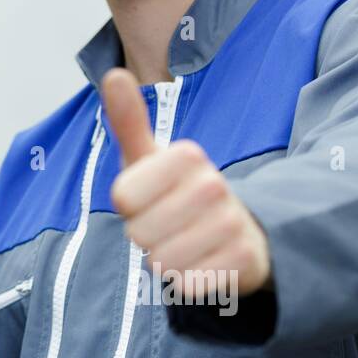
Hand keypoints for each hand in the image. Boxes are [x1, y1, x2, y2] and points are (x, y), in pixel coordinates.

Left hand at [102, 67, 271, 300]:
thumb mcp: (149, 158)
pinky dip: (186, 281)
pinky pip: (188, 283)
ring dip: (164, 260)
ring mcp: (233, 221)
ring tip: (183, 242)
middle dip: (145, 236)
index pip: (123, 197)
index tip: (148, 198)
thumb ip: (129, 121)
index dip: (128, 206)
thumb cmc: (177, 194)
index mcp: (187, 155)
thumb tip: (113, 74)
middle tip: (167, 225)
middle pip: (139, 233)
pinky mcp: (244, 260)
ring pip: (163, 260)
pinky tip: (202, 263)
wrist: (237, 233)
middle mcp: (214, 183)